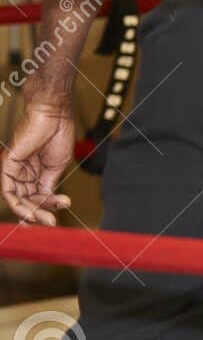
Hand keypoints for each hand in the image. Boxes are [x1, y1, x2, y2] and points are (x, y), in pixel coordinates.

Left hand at [2, 101, 76, 224]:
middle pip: (25, 200)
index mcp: (34, 172)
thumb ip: (49, 185)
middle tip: (52, 222)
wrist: (55, 116)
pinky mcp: (7, 164)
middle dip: (38, 214)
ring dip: (29, 212)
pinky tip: (30, 212)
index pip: (35, 197)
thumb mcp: (57, 167)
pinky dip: (17, 203)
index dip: (45, 209)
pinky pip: (8, 190)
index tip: (57, 216)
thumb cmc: (58, 135)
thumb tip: (49, 202)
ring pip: (16, 199)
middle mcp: (21, 172)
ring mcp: (13, 169)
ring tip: (46, 219)